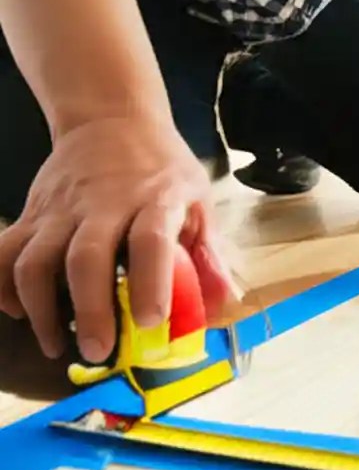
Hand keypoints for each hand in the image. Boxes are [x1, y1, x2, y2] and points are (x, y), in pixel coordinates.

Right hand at [0, 115, 234, 362]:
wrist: (111, 118)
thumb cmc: (162, 168)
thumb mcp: (198, 197)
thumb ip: (210, 251)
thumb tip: (226, 301)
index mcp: (156, 199)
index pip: (151, 240)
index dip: (152, 282)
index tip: (152, 321)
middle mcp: (104, 203)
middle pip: (85, 258)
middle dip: (88, 310)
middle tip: (96, 351)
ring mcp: (61, 208)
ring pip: (35, 259)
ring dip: (40, 308)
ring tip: (55, 343)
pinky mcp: (31, 212)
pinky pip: (5, 252)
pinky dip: (3, 286)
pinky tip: (18, 311)